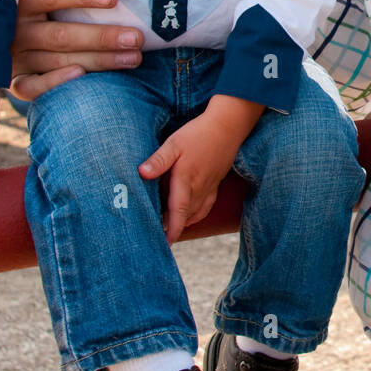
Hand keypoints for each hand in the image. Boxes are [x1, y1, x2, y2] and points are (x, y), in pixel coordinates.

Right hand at [11, 0, 142, 100]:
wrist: (8, 43)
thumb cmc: (46, 15)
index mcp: (24, 1)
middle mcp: (15, 30)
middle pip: (61, 34)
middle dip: (103, 37)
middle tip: (136, 38)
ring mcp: (15, 58)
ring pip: (57, 60)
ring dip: (98, 61)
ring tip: (132, 58)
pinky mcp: (16, 82)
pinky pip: (31, 87)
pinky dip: (55, 82)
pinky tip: (81, 75)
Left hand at [138, 114, 239, 244]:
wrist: (229, 126)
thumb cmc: (198, 133)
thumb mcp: (174, 143)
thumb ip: (158, 160)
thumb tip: (141, 173)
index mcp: (186, 180)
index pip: (178, 211)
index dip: (172, 230)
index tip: (164, 245)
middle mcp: (199, 188)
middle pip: (185, 216)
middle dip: (173, 229)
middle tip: (157, 237)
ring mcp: (209, 187)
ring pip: (195, 213)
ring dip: (183, 223)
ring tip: (168, 229)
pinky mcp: (215, 183)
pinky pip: (205, 206)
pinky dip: (195, 216)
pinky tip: (188, 216)